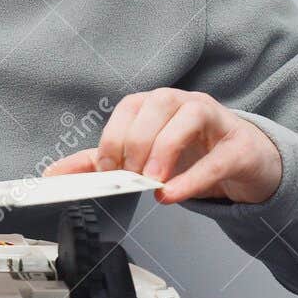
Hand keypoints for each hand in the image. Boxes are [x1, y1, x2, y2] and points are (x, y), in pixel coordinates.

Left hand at [43, 88, 281, 204]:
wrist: (244, 161)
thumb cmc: (191, 153)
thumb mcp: (141, 157)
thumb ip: (98, 164)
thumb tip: (53, 174)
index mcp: (156, 104)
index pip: (128, 109)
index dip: (113, 138)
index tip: (108, 171)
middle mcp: (184, 103)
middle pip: (155, 107)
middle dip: (136, 143)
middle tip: (130, 177)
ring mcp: (215, 119)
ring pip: (187, 117)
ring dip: (163, 150)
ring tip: (151, 181)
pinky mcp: (239, 146)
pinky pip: (216, 158)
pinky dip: (191, 179)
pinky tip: (172, 195)